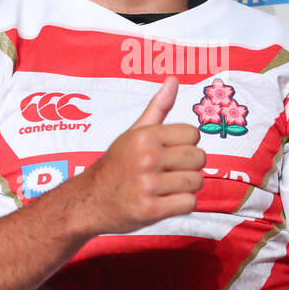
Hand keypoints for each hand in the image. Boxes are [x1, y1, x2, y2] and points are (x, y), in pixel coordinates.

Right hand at [71, 77, 205, 234]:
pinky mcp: (150, 210)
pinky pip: (188, 204)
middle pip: (199, 158)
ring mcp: (148, 185)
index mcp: (145, 136)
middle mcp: (146, 158)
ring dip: (187, 187)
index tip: (172, 153)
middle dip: (191, 166)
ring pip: (196, 182)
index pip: (193, 134)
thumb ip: (158, 107)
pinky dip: (182, 205)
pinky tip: (166, 202)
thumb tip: (173, 79)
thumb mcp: (133, 133)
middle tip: (172, 172)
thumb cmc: (116, 165)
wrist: (89, 201)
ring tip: (168, 187)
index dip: (187, 144)